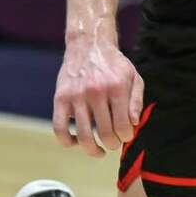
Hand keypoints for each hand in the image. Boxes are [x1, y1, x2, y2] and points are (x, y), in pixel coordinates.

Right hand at [53, 36, 143, 156]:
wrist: (88, 45)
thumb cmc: (114, 65)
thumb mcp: (133, 77)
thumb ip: (136, 101)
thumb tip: (134, 124)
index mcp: (116, 87)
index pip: (123, 126)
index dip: (126, 137)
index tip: (126, 136)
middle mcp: (96, 92)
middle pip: (105, 134)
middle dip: (112, 144)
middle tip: (114, 143)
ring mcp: (76, 96)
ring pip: (83, 136)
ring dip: (93, 150)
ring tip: (99, 151)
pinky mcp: (60, 98)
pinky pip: (59, 128)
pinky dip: (67, 142)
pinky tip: (75, 143)